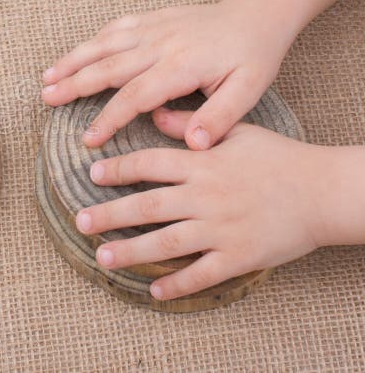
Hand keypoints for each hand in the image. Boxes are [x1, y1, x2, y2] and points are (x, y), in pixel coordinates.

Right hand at [41, 0, 297, 148]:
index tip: (88, 139)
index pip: (135, 96)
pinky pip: (115, 28)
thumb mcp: (248, 91)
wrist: (258, 12)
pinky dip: (92, 41)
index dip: (109, 118)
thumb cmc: (253, 56)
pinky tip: (75, 55)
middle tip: (46, 99)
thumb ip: (219, 118)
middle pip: (108, 66)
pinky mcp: (152, 18)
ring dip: (73, 60)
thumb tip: (192, 145)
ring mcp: (153, 27)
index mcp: (181, 66)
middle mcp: (160, 43)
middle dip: (74, 84)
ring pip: (104, 44)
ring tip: (46, 76)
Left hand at [73, 108, 364, 299]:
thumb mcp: (236, 132)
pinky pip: (201, 274)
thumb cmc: (279, 158)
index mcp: (202, 164)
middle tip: (80, 222)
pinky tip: (153, 292)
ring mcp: (220, 228)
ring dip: (130, 252)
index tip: (92, 174)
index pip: (148, 164)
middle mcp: (205, 196)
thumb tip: (155, 112)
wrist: (324, 191)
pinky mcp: (238, 256)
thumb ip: (191, 126)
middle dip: (109, 214)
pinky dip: (176, 284)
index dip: (117, 169)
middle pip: (146, 206)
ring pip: (166, 242)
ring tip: (102, 257)